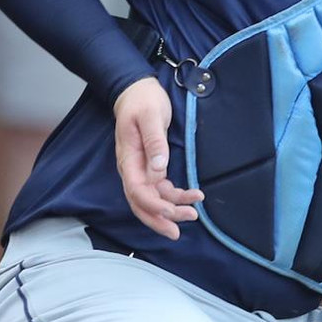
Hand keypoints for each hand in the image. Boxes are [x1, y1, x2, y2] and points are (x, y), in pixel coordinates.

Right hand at [113, 77, 202, 240]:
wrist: (137, 90)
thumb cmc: (143, 101)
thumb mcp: (151, 116)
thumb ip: (155, 142)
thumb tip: (159, 169)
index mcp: (128, 159)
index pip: (137, 191)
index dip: (154, 206)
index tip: (173, 212)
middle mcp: (132, 169)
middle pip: (141, 203)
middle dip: (159, 219)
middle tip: (179, 231)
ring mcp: (141, 169)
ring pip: (152, 199)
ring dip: (170, 210)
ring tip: (192, 214)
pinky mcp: (151, 166)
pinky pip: (160, 189)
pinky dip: (174, 198)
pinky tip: (190, 198)